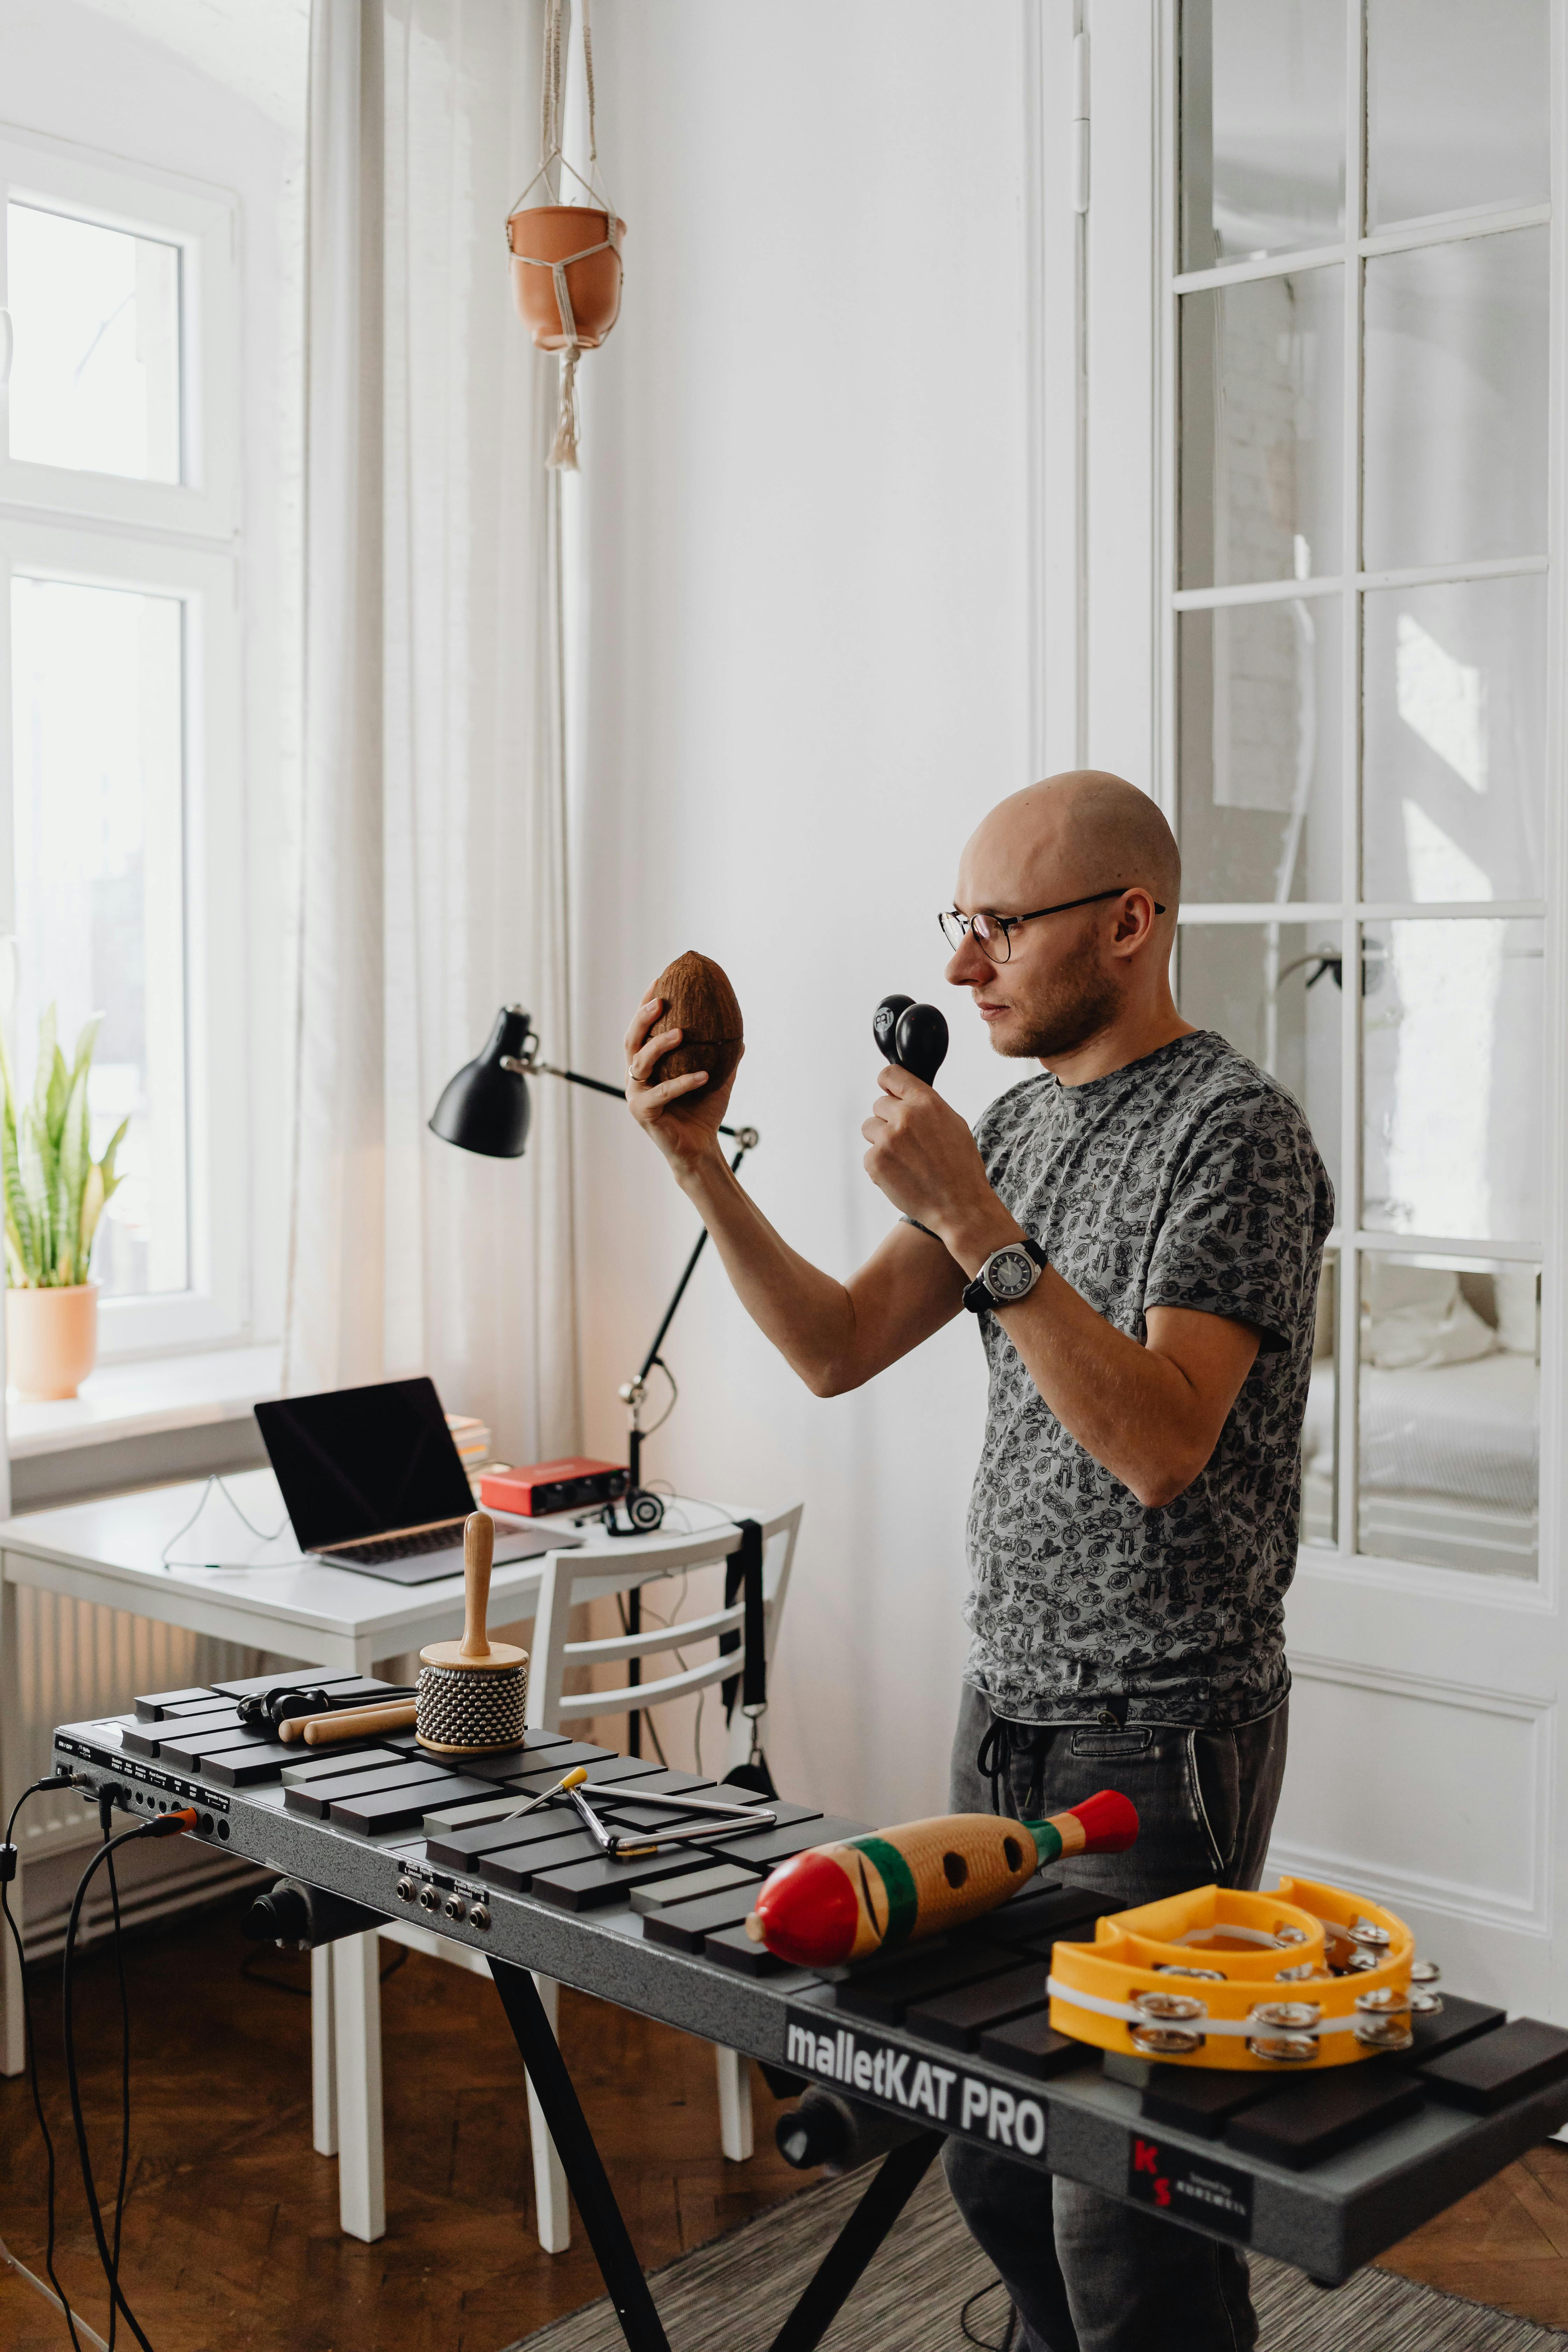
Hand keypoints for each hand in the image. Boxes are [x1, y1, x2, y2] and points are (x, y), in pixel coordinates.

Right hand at [624, 995, 741, 1177]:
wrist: (701, 1147)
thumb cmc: (704, 1111)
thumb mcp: (717, 1078)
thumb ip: (724, 1056)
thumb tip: (740, 1033)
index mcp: (648, 1064)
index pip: (643, 1028)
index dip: (647, 1002)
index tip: (660, 978)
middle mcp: (637, 1076)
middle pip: (632, 1039)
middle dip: (643, 1017)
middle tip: (661, 1000)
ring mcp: (636, 1094)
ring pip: (641, 1062)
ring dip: (660, 1044)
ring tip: (681, 1032)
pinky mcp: (642, 1112)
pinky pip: (662, 1092)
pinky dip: (683, 1082)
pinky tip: (705, 1074)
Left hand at [861, 1065, 1004, 1248]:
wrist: (959, 1206)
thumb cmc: (960, 1166)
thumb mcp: (953, 1123)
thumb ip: (926, 1106)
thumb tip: (903, 1096)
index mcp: (926, 1102)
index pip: (890, 1075)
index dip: (887, 1084)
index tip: (889, 1093)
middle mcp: (904, 1116)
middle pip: (878, 1105)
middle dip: (889, 1120)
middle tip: (908, 1141)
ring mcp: (887, 1139)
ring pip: (869, 1128)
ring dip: (881, 1141)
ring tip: (905, 1159)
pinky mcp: (875, 1162)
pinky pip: (868, 1154)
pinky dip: (880, 1165)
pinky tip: (901, 1175)